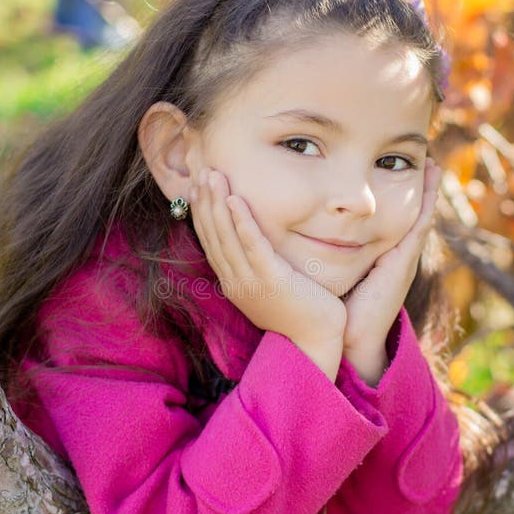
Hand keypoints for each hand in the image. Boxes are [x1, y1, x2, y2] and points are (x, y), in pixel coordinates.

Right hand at [190, 168, 346, 348]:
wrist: (314, 343)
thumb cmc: (298, 313)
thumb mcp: (270, 286)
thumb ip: (258, 264)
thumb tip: (254, 242)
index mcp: (233, 282)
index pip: (210, 241)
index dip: (202, 212)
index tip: (198, 186)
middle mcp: (235, 281)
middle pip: (213, 235)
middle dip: (205, 201)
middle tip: (201, 171)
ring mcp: (250, 282)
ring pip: (227, 237)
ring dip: (218, 204)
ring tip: (212, 176)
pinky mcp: (271, 281)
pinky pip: (253, 247)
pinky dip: (242, 223)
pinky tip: (235, 201)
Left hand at [342, 158, 441, 381]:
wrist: (350, 338)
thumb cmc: (339, 311)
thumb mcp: (334, 275)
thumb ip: (329, 257)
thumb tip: (309, 236)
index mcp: (381, 257)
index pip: (390, 219)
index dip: (393, 195)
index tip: (392, 168)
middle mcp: (396, 254)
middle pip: (411, 213)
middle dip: (418, 186)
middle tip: (424, 156)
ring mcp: (403, 257)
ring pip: (420, 215)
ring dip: (428, 189)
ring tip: (431, 162)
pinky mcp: (404, 260)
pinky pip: (419, 224)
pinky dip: (426, 203)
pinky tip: (430, 183)